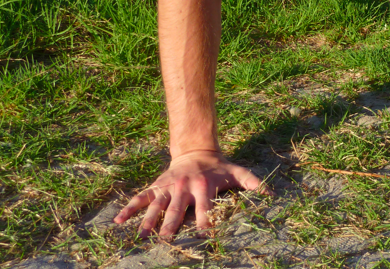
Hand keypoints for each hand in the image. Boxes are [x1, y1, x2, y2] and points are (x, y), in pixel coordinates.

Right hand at [113, 150, 265, 236]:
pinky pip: (140, 197)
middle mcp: (184, 187)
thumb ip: (253, 183)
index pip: (205, 206)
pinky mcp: (157, 186)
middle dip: (172, 223)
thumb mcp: (237, 172)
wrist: (196, 150)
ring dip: (149, 219)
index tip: (204, 233)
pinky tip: (118, 221)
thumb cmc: (219, 167)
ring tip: (142, 235)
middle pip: (178, 208)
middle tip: (166, 239)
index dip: (206, 219)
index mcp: (204, 186)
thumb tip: (271, 194)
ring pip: (157, 204)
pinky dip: (129, 208)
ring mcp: (168, 187)